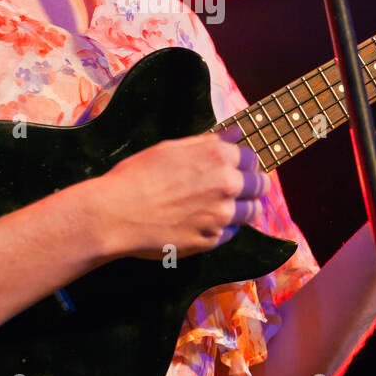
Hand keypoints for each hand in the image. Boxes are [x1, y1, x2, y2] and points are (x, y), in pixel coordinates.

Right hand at [93, 131, 271, 260]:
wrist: (115, 214)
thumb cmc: (137, 175)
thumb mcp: (171, 148)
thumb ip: (208, 142)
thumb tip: (235, 133)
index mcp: (217, 157)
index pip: (252, 159)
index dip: (245, 163)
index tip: (238, 168)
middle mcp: (226, 186)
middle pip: (260, 186)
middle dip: (252, 186)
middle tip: (234, 188)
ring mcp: (221, 216)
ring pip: (251, 212)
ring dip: (241, 208)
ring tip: (218, 207)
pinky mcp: (211, 241)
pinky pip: (230, 234)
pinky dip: (221, 228)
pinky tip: (201, 222)